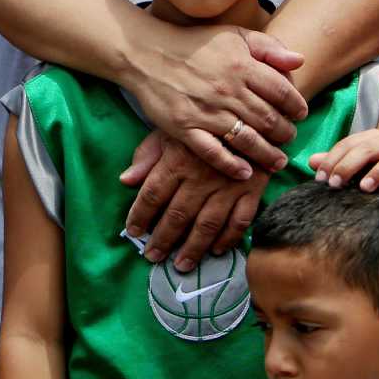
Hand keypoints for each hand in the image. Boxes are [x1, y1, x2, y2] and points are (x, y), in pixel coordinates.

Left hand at [119, 134, 266, 270]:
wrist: (250, 114)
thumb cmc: (204, 123)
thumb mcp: (171, 131)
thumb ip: (147, 156)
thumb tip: (125, 180)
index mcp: (178, 160)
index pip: (153, 194)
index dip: (140, 215)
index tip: (132, 231)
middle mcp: (201, 176)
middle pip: (177, 215)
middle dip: (163, 239)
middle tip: (152, 256)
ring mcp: (228, 185)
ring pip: (207, 224)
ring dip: (193, 248)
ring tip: (181, 265)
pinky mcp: (252, 190)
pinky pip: (240, 221)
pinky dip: (229, 239)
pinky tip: (217, 250)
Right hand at [124, 26, 306, 178]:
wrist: (146, 54)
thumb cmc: (195, 44)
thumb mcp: (234, 34)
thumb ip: (268, 46)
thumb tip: (300, 61)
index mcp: (241, 66)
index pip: (282, 92)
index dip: (297, 106)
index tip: (301, 114)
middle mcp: (227, 91)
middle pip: (269, 120)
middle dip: (285, 133)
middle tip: (290, 138)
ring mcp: (206, 112)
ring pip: (247, 140)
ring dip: (267, 154)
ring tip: (277, 162)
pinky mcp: (185, 129)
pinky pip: (213, 153)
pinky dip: (232, 166)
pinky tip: (246, 173)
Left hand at [305, 129, 378, 194]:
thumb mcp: (358, 170)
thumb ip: (337, 164)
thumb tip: (311, 161)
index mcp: (372, 139)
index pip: (347, 145)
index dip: (332, 161)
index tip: (319, 179)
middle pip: (367, 149)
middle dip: (348, 166)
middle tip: (335, 185)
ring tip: (365, 187)